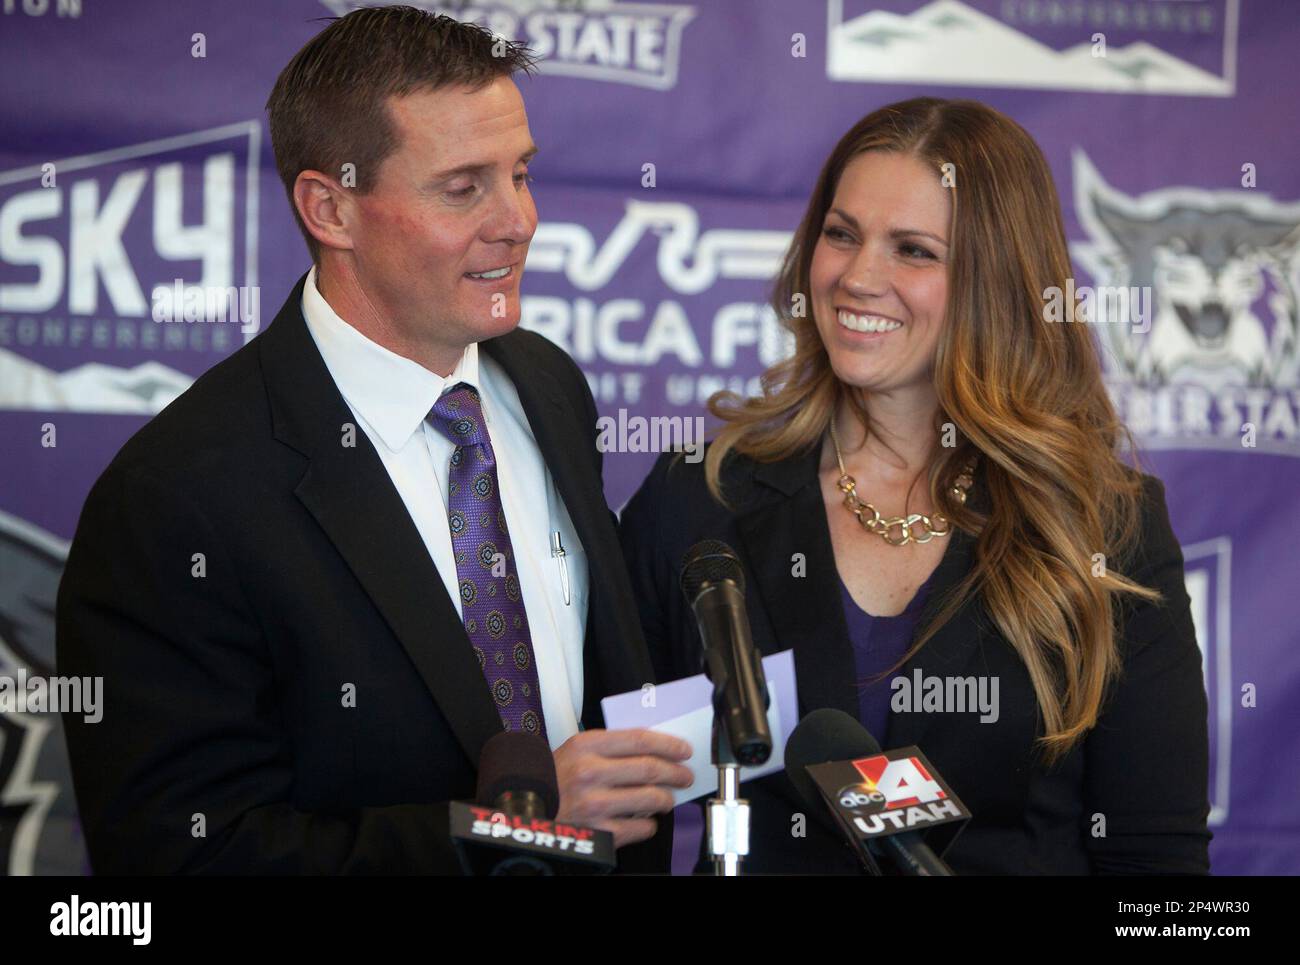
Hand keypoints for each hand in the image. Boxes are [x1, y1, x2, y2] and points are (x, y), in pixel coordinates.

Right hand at [553, 728, 693, 848]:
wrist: (525, 809)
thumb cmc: (554, 779)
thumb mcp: (576, 750)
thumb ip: (610, 747)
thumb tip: (653, 749)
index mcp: (586, 746)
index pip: (639, 739)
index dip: (668, 744)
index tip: (683, 749)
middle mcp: (590, 773)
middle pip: (650, 769)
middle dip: (675, 772)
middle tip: (685, 775)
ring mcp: (594, 804)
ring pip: (650, 799)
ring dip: (666, 799)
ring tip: (667, 798)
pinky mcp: (598, 832)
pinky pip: (640, 828)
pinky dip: (650, 824)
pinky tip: (647, 819)